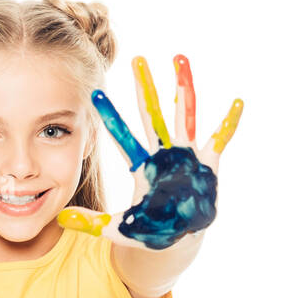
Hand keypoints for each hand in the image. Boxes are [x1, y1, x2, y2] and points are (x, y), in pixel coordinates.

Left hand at [59, 55, 241, 249]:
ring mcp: (187, 155)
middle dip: (145, 87)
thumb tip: (60, 219)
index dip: (110, 117)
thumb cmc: (151, 230)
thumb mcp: (119, 228)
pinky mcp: (208, 163)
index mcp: (142, 165)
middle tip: (137, 59)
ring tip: (180, 60)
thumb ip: (92, 222)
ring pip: (184, 115)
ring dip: (183, 88)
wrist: (181, 238)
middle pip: (152, 114)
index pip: (122, 136)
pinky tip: (237, 102)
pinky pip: (220, 138)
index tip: (94, 94)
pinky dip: (229, 122)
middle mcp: (163, 153)